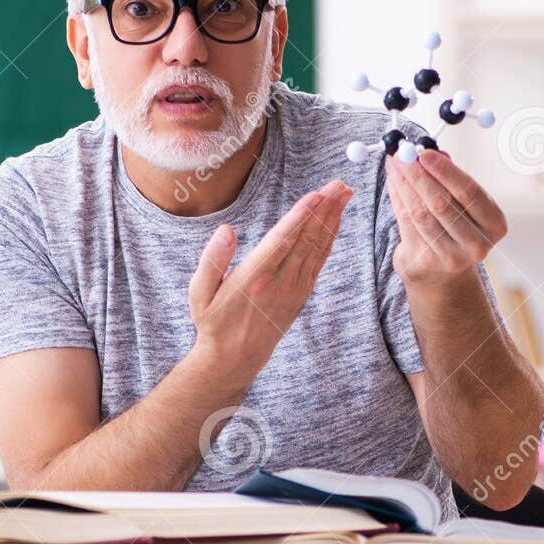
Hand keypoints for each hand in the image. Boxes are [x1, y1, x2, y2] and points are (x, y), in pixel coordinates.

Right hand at [187, 180, 351, 377]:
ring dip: (332, 220)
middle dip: (325, 209)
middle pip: (307, 239)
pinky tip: (335, 223)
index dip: (301, 216)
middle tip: (339, 184)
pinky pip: (319, 262)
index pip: (282, 240)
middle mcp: (279, 283)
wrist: (235, 359)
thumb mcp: (200, 293)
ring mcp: (293, 290)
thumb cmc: (213, 322)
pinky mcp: (301, 295)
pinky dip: (329, 239)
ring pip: (317, 248)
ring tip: (344, 195)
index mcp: (254, 278)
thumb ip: (211, 260)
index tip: (317, 195)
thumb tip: (226, 230)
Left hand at [384, 148, 507, 286]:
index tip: (425, 153)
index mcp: (494, 224)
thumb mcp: (462, 202)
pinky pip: (406, 223)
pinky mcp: (425, 262)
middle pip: (442, 203)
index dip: (445, 171)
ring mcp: (451, 257)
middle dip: (419, 174)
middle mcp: (477, 244)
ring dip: (404, 184)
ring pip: (420, 213)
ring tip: (395, 164)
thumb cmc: (454, 227)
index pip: (469, 192)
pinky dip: (397, 198)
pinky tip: (393, 182)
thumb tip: (432, 152)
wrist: (441, 272)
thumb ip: (450, 177)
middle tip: (403, 154)